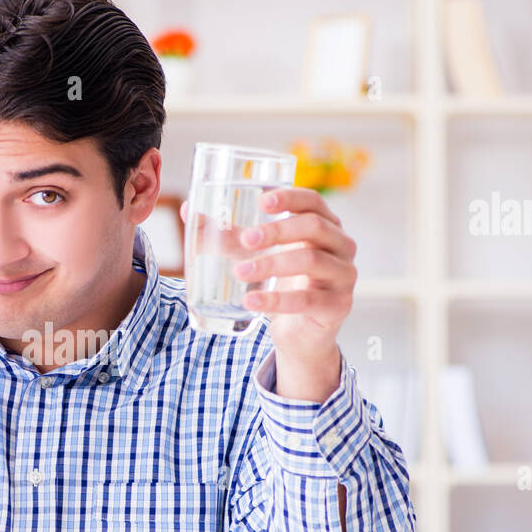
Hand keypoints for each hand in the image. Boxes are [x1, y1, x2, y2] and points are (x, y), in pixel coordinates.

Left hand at [181, 187, 355, 398]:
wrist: (302, 333)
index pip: (313, 202)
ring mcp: (344, 276)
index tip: (262, 200)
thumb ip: (228, 235)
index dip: (290, 197)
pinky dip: (276, 300)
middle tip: (245, 240)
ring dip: (272, 264)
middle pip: (313, 227)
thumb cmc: (283, 283)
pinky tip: (251, 301)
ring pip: (312, 260)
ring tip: (240, 272)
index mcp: (325, 225)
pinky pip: (308, 300)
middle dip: (277, 230)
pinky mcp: (338, 305)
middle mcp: (341, 246)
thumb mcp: (257, 255)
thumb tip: (187, 211)